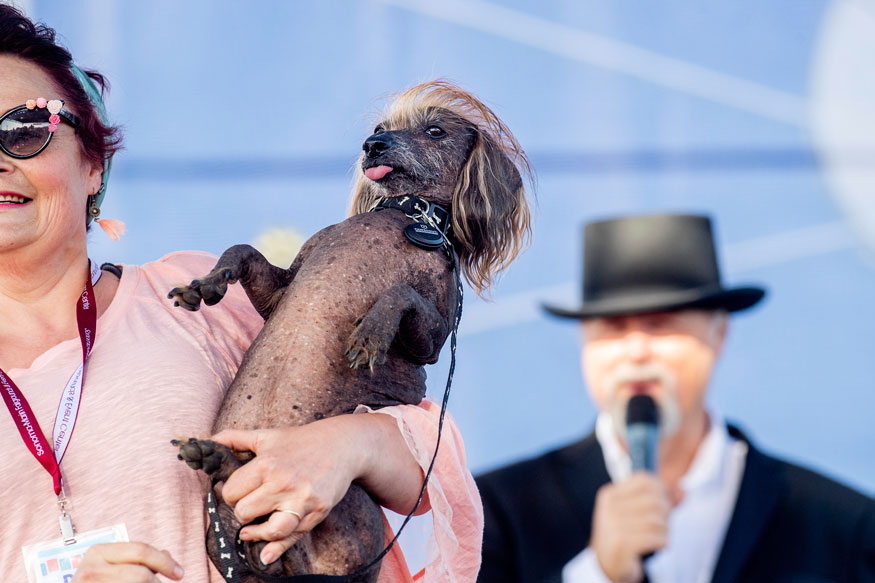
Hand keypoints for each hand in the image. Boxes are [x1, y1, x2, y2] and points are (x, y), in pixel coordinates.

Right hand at [73, 542, 182, 581]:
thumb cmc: (98, 582)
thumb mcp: (113, 567)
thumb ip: (138, 560)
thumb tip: (168, 556)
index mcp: (97, 552)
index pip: (140, 551)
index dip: (165, 562)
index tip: (180, 573)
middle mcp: (89, 569)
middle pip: (140, 574)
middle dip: (157, 582)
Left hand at [211, 416, 372, 565]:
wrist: (343, 444)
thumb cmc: (302, 440)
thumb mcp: (268, 435)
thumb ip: (235, 438)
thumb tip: (207, 441)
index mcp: (267, 463)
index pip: (232, 492)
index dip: (231, 494)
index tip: (240, 491)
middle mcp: (283, 482)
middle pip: (245, 512)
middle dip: (243, 511)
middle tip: (251, 504)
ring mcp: (302, 499)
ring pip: (269, 530)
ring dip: (256, 533)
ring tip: (251, 530)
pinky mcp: (318, 511)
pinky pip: (293, 536)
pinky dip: (277, 549)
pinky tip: (265, 556)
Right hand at [590, 472, 670, 582]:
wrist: (608, 565)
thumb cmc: (625, 535)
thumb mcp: (637, 514)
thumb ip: (659, 501)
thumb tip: (683, 492)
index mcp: (610, 495)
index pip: (644, 480)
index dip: (661, 489)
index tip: (665, 501)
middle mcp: (609, 507)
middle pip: (654, 500)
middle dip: (666, 513)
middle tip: (664, 524)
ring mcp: (613, 525)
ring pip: (657, 521)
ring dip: (665, 531)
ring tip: (659, 536)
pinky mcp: (622, 544)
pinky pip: (657, 538)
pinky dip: (663, 542)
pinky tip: (658, 545)